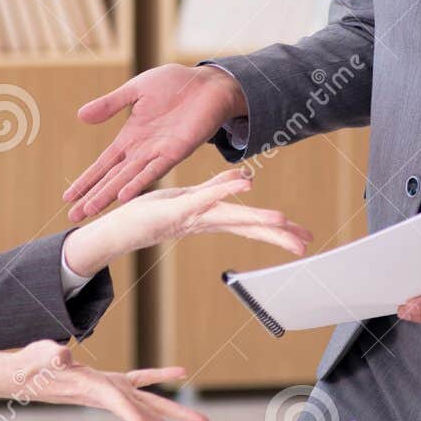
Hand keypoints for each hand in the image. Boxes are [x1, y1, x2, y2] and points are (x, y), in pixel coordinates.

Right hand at [0, 339, 208, 420]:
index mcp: (93, 388)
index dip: (133, 419)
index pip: (117, 405)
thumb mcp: (40, 356)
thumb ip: (50, 356)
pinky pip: (140, 380)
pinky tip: (179, 372)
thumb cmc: (31, 364)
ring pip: (148, 402)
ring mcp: (111, 388)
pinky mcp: (110, 381)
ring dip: (174, 414)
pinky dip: (159, 375)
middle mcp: (107, 393)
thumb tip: (60, 354)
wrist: (24, 374)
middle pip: (145, 412)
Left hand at [62, 167, 312, 276]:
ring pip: (231, 216)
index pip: (249, 225)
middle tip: (304, 243)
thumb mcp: (189, 195)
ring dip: (256, 217)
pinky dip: (224, 189)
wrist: (116, 227)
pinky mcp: (175, 207)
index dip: (277, 231)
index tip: (303, 239)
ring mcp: (191, 215)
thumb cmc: (151, 212)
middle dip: (277, 234)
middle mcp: (205, 220)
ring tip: (283, 220)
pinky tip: (245, 183)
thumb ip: (217, 187)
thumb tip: (243, 177)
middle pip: (247, 227)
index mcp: (211, 218)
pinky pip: (203, 196)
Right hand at [65, 63, 247, 220]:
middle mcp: (141, 151)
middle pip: (111, 178)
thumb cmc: (174, 85)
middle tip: (73, 217)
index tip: (68, 198)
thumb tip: (80, 116)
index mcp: (130, 138)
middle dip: (92, 197)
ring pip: (128, 179)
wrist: (207, 84)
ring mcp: (158, 154)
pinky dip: (138, 183)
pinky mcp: (176, 151)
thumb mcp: (135, 90)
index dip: (86, 180)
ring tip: (91, 211)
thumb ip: (110, 104)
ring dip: (109, 195)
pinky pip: (154, 170)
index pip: (103, 164)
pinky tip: (123, 196)